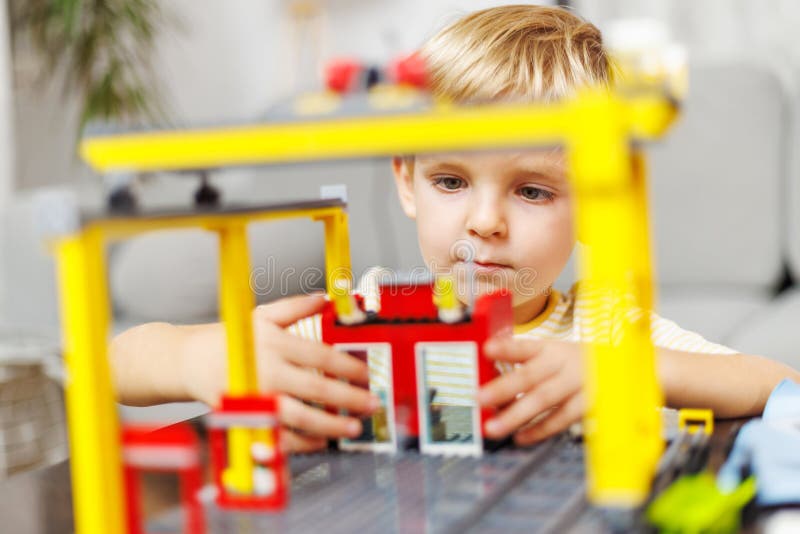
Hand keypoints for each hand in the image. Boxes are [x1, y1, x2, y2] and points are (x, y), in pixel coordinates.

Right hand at [184, 295, 378, 451]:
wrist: (189, 361)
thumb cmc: (231, 339)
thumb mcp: (263, 316)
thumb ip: (295, 307)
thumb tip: (325, 298)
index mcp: (275, 344)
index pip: (321, 356)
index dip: (349, 366)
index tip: (367, 374)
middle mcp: (267, 371)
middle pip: (316, 388)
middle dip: (349, 398)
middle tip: (373, 404)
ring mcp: (257, 398)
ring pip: (299, 417)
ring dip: (330, 424)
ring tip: (353, 427)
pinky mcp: (246, 418)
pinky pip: (278, 436)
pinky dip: (301, 442)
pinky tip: (321, 440)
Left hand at [477, 337, 583, 444]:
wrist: (615, 369)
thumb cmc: (571, 364)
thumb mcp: (551, 354)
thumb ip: (522, 362)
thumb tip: (486, 371)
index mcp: (550, 349)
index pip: (525, 347)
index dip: (506, 348)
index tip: (486, 349)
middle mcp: (564, 364)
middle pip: (531, 376)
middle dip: (503, 388)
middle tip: (479, 398)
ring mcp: (577, 385)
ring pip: (545, 400)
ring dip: (516, 415)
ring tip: (494, 427)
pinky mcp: (588, 404)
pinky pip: (561, 420)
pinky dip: (539, 430)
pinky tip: (520, 437)